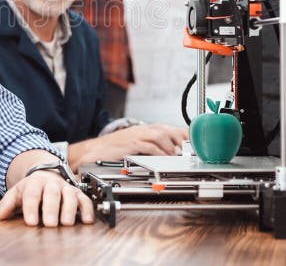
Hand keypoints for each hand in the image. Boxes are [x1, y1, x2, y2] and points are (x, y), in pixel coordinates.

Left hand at [0, 169, 94, 226]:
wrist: (47, 174)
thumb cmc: (32, 188)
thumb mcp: (17, 193)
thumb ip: (8, 203)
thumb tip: (1, 215)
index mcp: (35, 182)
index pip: (32, 194)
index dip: (31, 208)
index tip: (31, 222)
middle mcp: (52, 184)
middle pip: (52, 194)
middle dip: (51, 209)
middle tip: (49, 224)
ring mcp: (66, 188)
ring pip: (70, 196)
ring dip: (69, 209)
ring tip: (66, 224)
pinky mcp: (78, 194)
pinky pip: (85, 200)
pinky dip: (87, 209)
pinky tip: (87, 220)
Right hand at [69, 124, 188, 169]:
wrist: (93, 150)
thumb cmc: (113, 149)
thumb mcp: (135, 145)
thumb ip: (150, 147)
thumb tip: (168, 153)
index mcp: (144, 129)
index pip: (168, 127)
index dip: (181, 134)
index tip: (192, 143)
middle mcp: (141, 129)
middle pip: (166, 128)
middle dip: (179, 139)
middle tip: (188, 150)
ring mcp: (136, 135)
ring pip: (159, 135)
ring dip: (170, 146)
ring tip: (176, 155)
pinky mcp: (131, 143)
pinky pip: (149, 146)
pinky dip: (158, 152)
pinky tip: (162, 158)